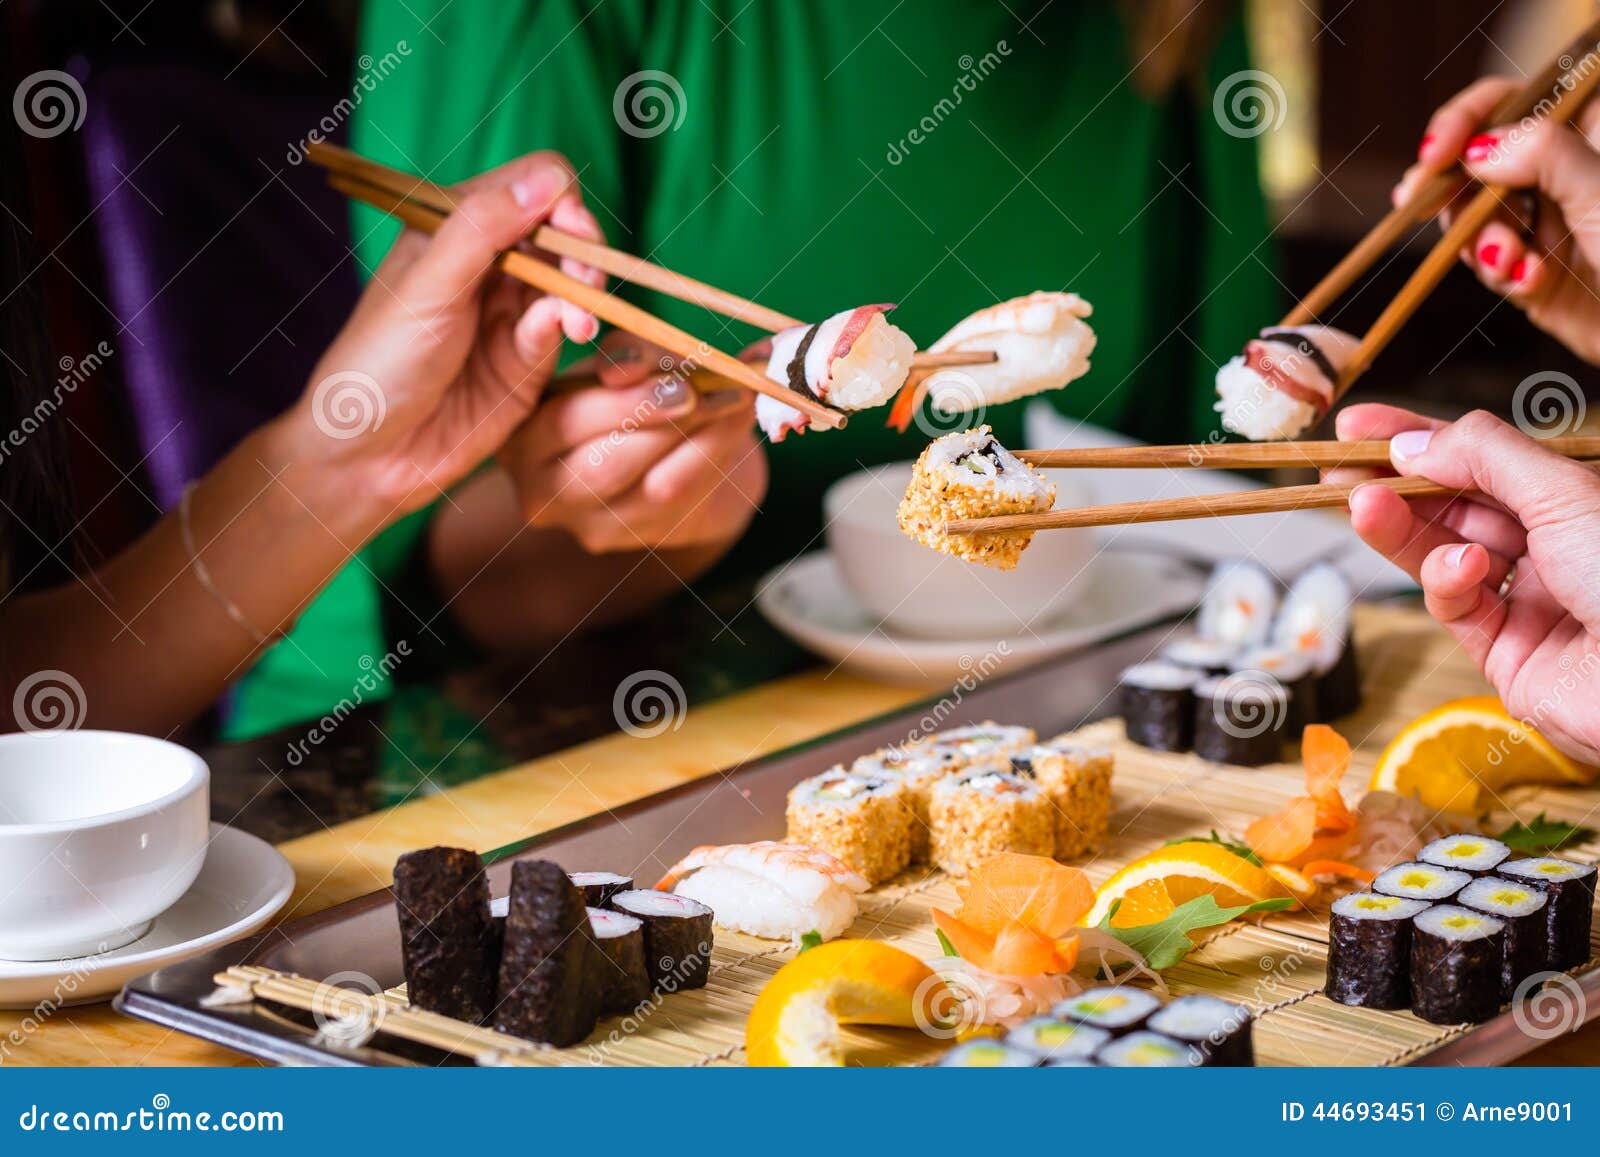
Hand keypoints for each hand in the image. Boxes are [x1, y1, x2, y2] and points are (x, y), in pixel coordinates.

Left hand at [274, 150, 606, 520]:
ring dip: (585, 292)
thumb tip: (551, 180)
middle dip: (583, 249)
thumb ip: (484, 229)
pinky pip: (563, 328)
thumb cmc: (379, 363)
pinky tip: (566, 335)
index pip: (530, 184)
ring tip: (579, 321)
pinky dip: (570, 325)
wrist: (370, 456)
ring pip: (573, 280)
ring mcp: (512, 312)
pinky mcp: (528, 361)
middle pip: (563, 230)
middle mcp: (490, 264)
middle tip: (583, 280)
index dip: (558, 198)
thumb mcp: (427, 287)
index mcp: (456, 228)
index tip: (567, 227)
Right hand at [499, 332, 766, 552]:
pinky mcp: (639, 538)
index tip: (666, 373)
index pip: (562, 421)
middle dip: (660, 422)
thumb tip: (627, 367)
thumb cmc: (634, 390)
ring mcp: (591, 524)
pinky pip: (690, 501)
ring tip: (736, 396)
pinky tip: (738, 422)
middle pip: (603, 466)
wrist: (671, 445)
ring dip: (704, 437)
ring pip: (655, 488)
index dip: (618, 400)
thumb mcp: (623, 361)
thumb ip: (626, 356)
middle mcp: (543, 490)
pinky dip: (719, 455)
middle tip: (700, 388)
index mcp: (522, 435)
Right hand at [1334, 403, 1599, 763]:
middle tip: (1336, 467)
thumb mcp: (1560, 491)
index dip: (1418, 438)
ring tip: (1361, 504)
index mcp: (1567, 500)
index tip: (1359, 425)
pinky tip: (1459, 568)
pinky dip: (1446, 583)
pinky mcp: (1503, 652)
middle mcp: (1547, 547)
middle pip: (1450, 505)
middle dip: (1393, 484)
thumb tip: (1412, 442)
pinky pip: (1455, 607)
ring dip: (1399, 527)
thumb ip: (1482, 456)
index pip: (1479, 458)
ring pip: (1441, 553)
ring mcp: (1523, 599)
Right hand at [1393, 77, 1599, 363]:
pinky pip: (1491, 265)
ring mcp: (1544, 223)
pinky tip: (1530, 280)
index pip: (1509, 102)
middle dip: (1453, 188)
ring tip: (1511, 260)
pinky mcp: (1531, 271)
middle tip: (1415, 201)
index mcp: (1585, 133)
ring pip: (1473, 218)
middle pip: (1476, 162)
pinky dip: (1502, 272)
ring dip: (1482, 240)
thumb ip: (1542, 155)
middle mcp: (1558, 174)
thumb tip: (1477, 149)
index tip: (1436, 152)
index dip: (1464, 120)